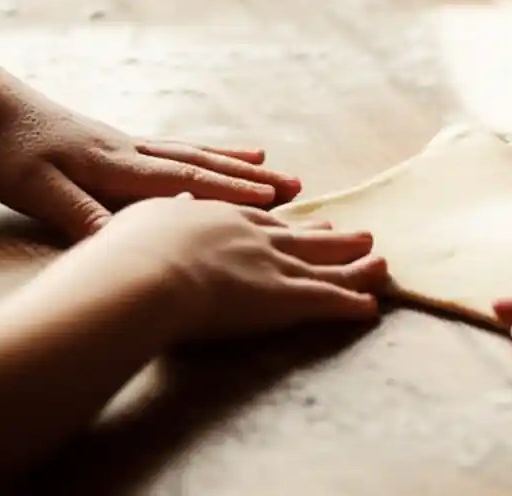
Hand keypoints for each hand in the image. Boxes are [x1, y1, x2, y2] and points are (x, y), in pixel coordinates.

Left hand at [0, 75, 301, 240]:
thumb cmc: (3, 151)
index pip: (183, 183)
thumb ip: (79, 217)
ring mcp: (124, 144)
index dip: (229, 196)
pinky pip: (170, 148)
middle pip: (201, 165)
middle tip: (296, 187)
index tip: (274, 204)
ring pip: (191, 154)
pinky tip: (211, 154)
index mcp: (115, 167)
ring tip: (272, 168)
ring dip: (233, 165)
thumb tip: (125, 244)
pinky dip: (200, 152)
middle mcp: (130, 152)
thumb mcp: (33, 191)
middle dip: (249, 181)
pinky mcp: (112, 143)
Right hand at [92, 197, 385, 341]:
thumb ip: (167, 215)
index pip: (261, 220)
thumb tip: (178, 203)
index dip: (286, 223)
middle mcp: (252, 237)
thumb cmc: (129, 254)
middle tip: (359, 235)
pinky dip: (352, 304)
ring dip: (356, 266)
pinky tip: (372, 308)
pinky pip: (327, 302)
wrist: (144, 273)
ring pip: (325, 266)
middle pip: (302, 238)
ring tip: (382, 262)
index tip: (303, 220)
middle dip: (332, 239)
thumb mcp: (145, 221)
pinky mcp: (284, 298)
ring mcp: (272, 265)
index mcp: (218, 218)